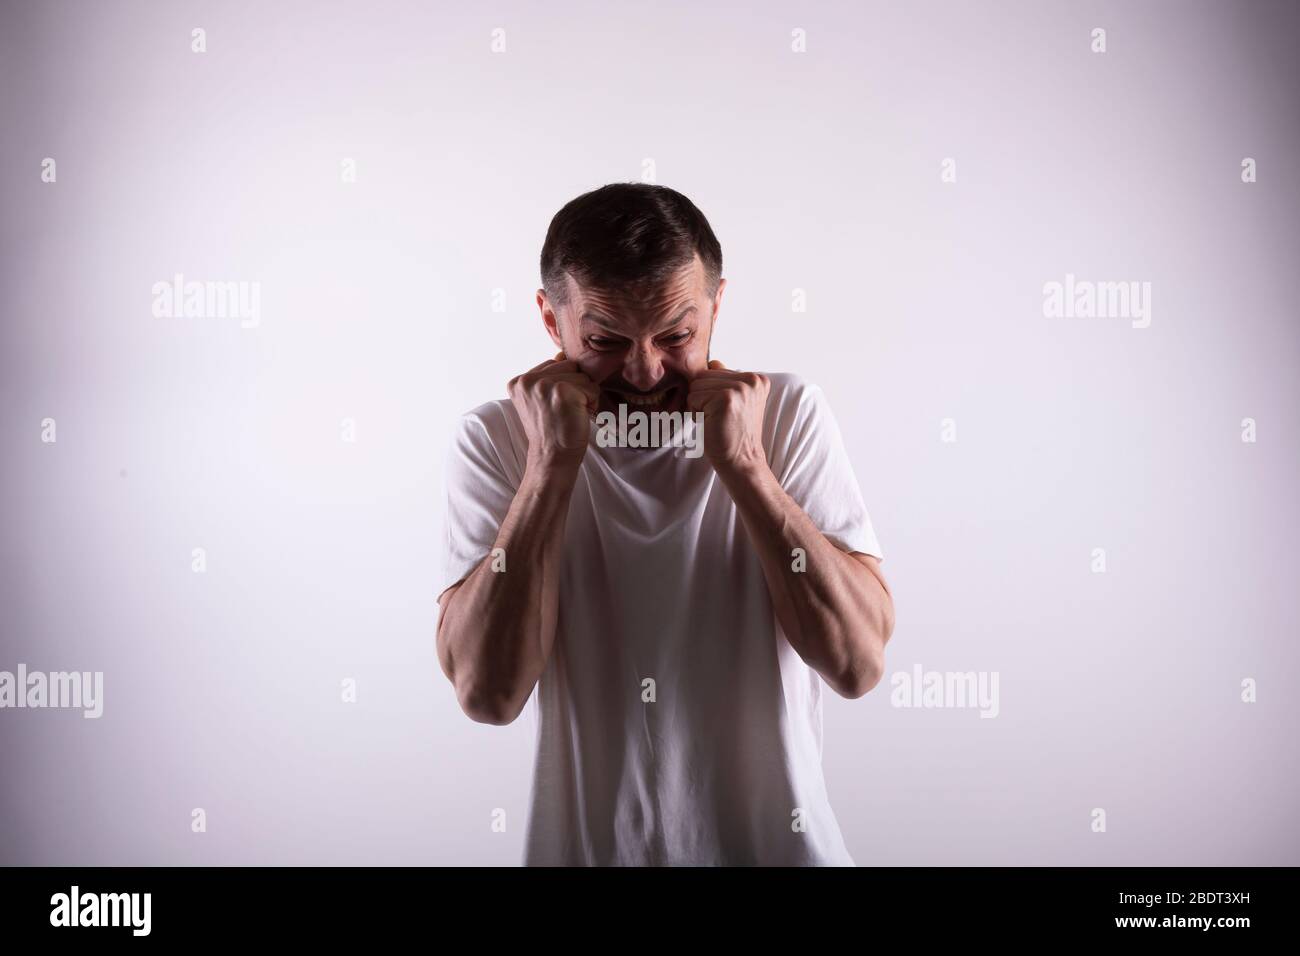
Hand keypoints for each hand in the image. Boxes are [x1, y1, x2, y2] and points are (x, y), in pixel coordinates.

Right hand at [508, 352, 598, 469]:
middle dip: (575, 386)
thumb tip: (561, 353)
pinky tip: (578, 416)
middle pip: (569, 366)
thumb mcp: (540, 400)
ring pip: (582, 376)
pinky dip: (592, 403)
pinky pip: (592, 388)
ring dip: (584, 395)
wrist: (553, 459)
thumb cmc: (552, 431)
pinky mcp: (563, 392)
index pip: (554, 363)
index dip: (563, 384)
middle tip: (564, 411)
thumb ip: (548, 376)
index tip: (554, 407)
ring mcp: (544, 385)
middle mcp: (528, 380)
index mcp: (518, 381)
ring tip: (571, 414)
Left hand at [686, 359, 770, 472]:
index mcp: (757, 378)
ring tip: (716, 421)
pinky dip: (696, 414)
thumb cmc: (733, 434)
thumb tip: (713, 361)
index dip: (711, 393)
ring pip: (696, 386)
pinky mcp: (726, 398)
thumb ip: (726, 380)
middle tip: (719, 418)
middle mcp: (752, 379)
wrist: (742, 461)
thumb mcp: (735, 402)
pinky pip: (693, 398)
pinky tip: (712, 425)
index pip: (714, 369)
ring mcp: (740, 388)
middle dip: (703, 398)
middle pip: (703, 375)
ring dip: (698, 406)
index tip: (726, 412)